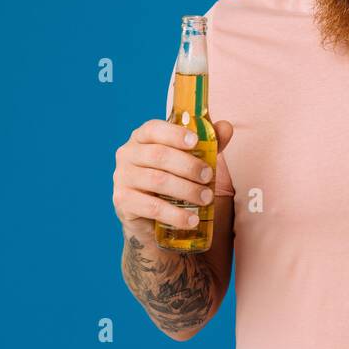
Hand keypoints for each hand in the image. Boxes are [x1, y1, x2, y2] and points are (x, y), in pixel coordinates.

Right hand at [113, 118, 233, 240]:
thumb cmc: (172, 177)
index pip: (154, 129)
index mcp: (142, 137)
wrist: (151, 216)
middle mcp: (127, 154)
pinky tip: (192, 220)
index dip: (175, 134)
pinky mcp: (123, 201)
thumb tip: (226, 127)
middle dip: (188, 166)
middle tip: (209, 177)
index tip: (195, 142)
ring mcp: (121, 177)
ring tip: (206, 198)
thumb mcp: (191, 158)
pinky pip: (152, 207)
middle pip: (159, 155)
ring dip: (186, 190)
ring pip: (157, 181)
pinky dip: (175, 215)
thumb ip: (209, 142)